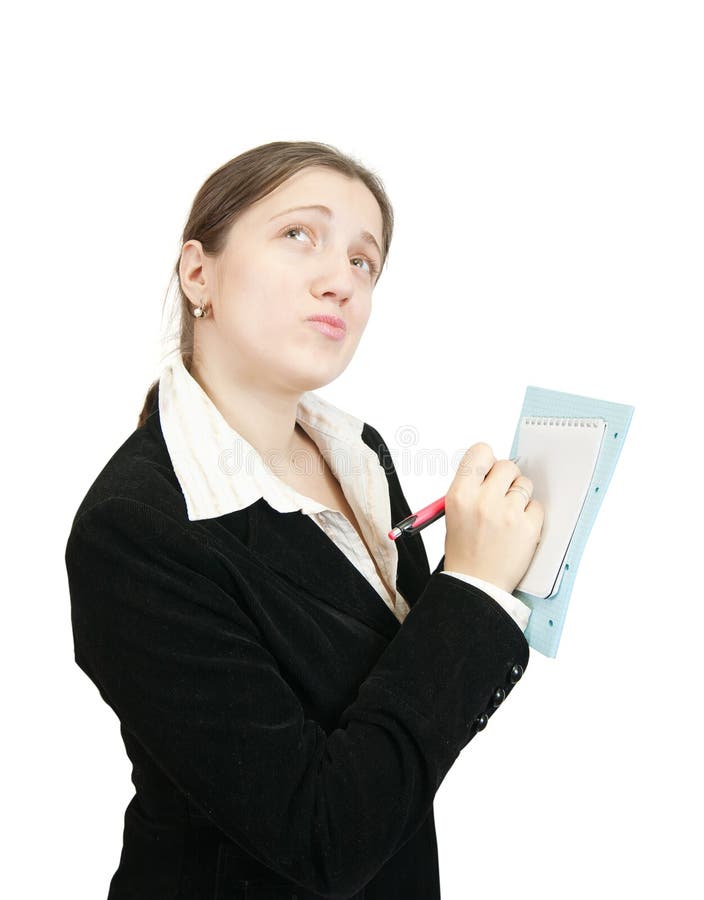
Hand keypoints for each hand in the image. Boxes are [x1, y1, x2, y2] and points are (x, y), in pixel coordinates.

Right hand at [443, 442, 543, 593]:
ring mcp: (507, 513)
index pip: (480, 452)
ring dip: (519, 497)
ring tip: (508, 517)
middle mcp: (483, 500)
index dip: (487, 460)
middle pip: (507, 465)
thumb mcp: (454, 512)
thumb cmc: (465, 549)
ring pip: (525, 484)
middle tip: (501, 496)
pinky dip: (530, 516)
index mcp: (460, 494)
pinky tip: (517, 530)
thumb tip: (495, 468)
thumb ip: (472, 487)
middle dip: (506, 479)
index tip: (489, 470)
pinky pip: (537, 506)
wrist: (476, 584)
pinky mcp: (528, 527)